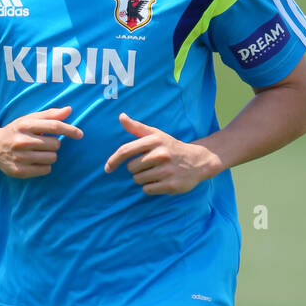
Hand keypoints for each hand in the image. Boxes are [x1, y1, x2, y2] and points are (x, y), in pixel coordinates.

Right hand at [0, 107, 82, 177]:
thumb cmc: (16, 131)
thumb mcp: (29, 119)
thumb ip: (49, 115)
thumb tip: (69, 110)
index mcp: (25, 125)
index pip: (54, 126)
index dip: (69, 130)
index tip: (80, 134)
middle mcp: (21, 140)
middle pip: (55, 144)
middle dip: (54, 144)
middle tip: (43, 143)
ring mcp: (20, 157)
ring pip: (52, 158)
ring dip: (50, 155)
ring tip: (38, 152)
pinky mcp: (19, 171)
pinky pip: (45, 170)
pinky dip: (44, 166)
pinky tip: (35, 161)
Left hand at [103, 113, 218, 194]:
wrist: (198, 160)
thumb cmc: (171, 147)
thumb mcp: (156, 134)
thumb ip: (136, 127)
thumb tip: (121, 116)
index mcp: (154, 140)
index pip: (126, 150)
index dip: (113, 160)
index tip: (108, 168)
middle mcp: (161, 154)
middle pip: (131, 168)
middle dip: (136, 169)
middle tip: (150, 165)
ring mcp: (167, 171)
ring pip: (138, 180)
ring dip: (143, 179)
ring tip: (156, 172)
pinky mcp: (171, 185)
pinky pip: (147, 190)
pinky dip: (150, 187)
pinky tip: (161, 181)